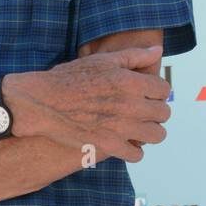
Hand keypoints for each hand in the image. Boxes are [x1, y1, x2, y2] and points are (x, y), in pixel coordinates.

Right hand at [3, 45, 170, 162]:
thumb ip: (133, 56)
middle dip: (155, 111)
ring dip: (149, 131)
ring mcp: (120, 128)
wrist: (41, 102)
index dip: (156, 91)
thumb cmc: (68, 78)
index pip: (163, 90)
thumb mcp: (101, 60)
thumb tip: (158, 51)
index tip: (147, 94)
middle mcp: (130, 105)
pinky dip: (133, 150)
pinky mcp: (108, 146)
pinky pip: (137, 154)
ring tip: (137, 128)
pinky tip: (124, 142)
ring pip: (156, 135)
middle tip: (142, 111)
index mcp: (130, 82)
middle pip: (164, 113)